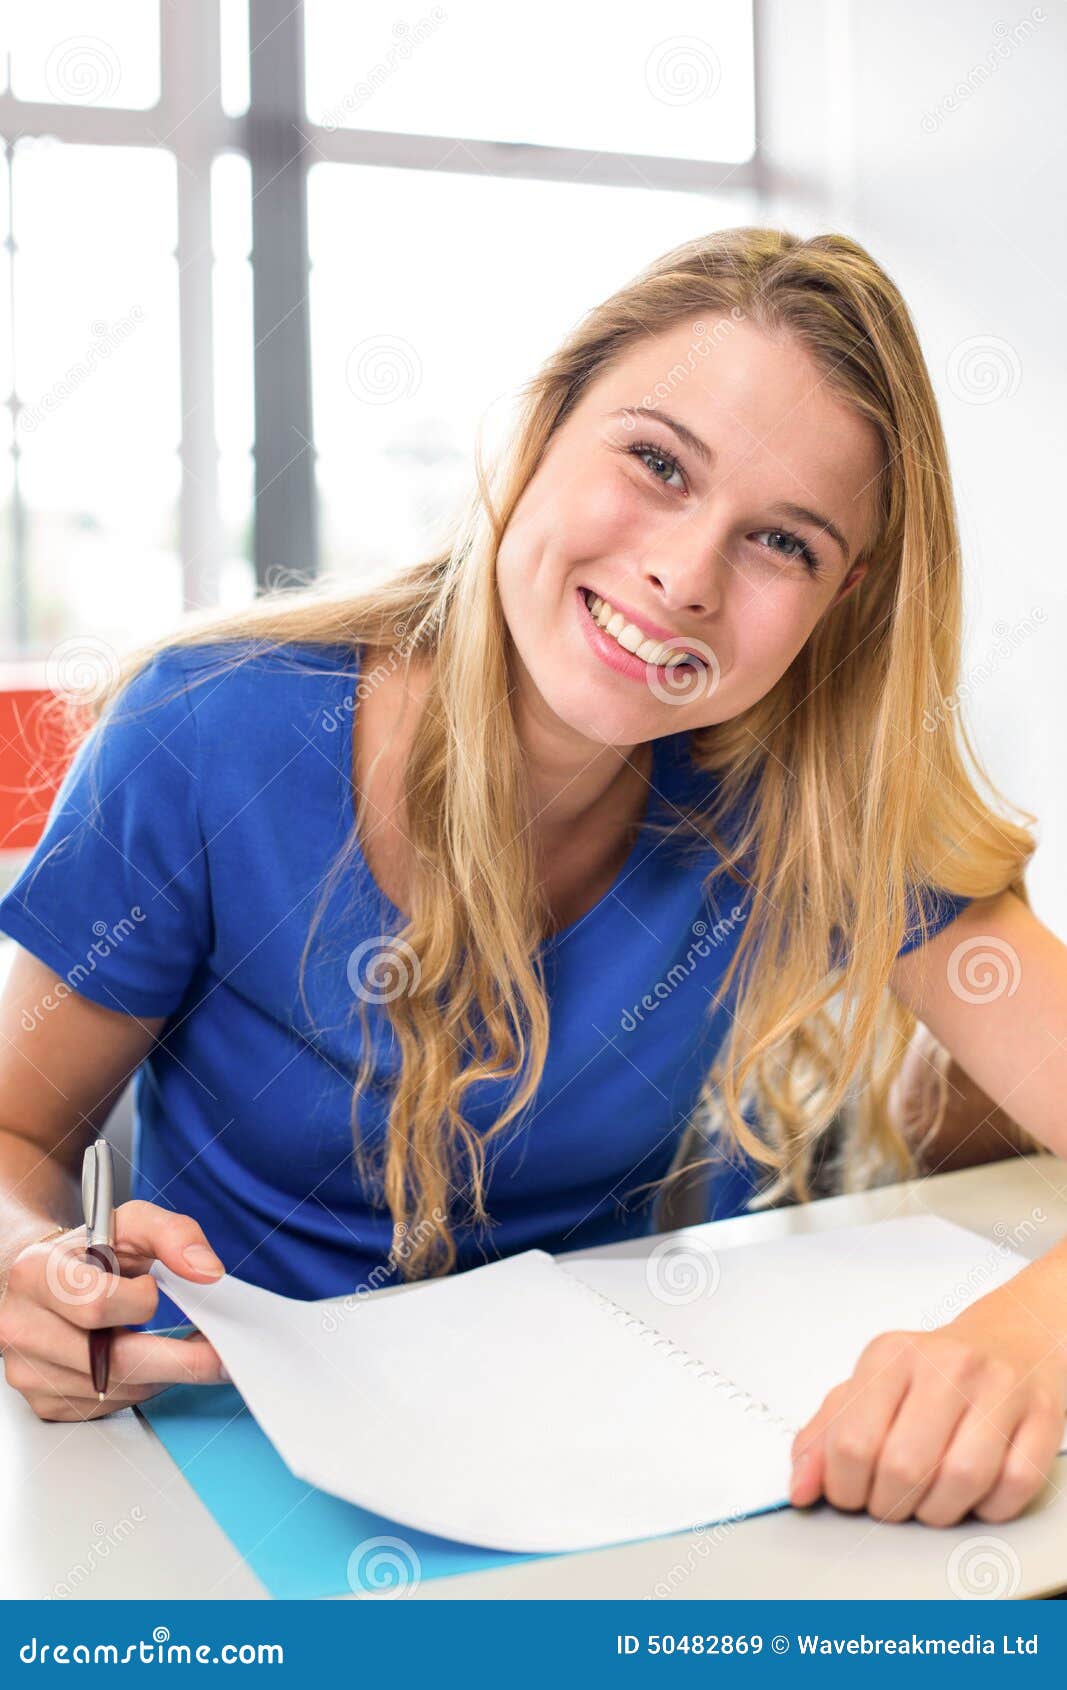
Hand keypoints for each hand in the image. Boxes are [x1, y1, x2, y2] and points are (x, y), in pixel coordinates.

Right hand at [0, 1199, 229, 1420]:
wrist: (43, 1279)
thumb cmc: (88, 1250)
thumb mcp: (129, 1223)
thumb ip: (173, 1234)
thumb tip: (208, 1271)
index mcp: (36, 1276)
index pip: (96, 1303)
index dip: (139, 1300)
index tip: (155, 1288)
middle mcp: (22, 1328)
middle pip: (109, 1362)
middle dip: (177, 1359)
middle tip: (219, 1356)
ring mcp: (29, 1372)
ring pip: (115, 1389)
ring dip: (159, 1374)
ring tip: (179, 1348)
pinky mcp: (44, 1403)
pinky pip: (107, 1406)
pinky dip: (139, 1387)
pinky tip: (147, 1362)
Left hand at [789, 1301, 1066, 1525]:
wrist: (1011, 1339)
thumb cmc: (931, 1375)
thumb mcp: (868, 1389)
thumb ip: (824, 1437)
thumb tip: (799, 1489)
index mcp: (891, 1354)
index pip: (852, 1443)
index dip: (845, 1489)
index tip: (851, 1494)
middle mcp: (946, 1365)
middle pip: (903, 1468)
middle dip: (889, 1506)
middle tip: (890, 1501)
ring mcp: (999, 1389)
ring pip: (960, 1481)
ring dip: (937, 1512)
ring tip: (929, 1500)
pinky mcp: (1042, 1417)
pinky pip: (1012, 1488)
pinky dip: (988, 1508)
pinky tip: (974, 1493)